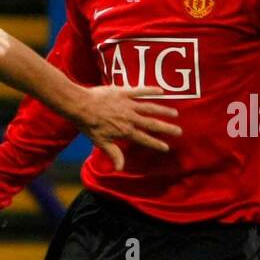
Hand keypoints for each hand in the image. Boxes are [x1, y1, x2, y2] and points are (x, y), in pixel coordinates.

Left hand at [67, 84, 181, 170]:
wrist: (81, 105)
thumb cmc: (89, 125)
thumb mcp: (100, 142)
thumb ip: (113, 153)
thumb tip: (120, 168)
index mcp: (125, 131)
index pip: (144, 139)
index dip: (155, 144)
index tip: (166, 147)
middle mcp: (130, 118)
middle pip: (152, 124)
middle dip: (166, 128)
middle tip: (179, 131)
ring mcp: (128, 104)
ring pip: (150, 107)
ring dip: (163, 111)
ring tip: (174, 114)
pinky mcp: (124, 92)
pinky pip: (140, 91)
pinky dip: (151, 90)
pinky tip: (161, 91)